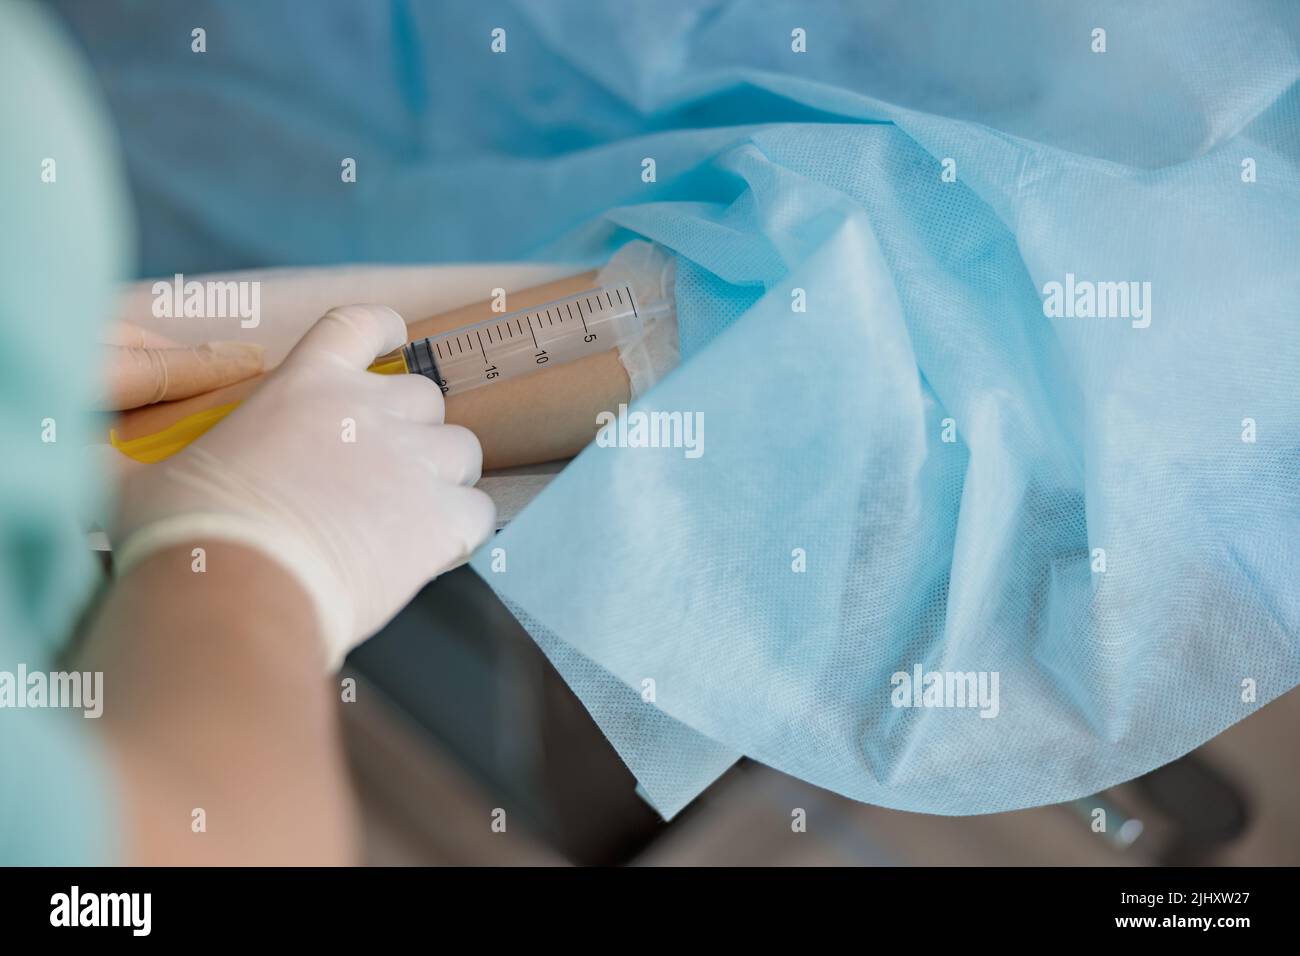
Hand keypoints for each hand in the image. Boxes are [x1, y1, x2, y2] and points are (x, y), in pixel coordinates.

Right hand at [111, 305, 495, 667]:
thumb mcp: (144, 476)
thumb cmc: (183, 535)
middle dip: (411, 429)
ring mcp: (411, 461)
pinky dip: (463, 529)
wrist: (236, 591)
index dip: (383, 330)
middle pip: (424, 397)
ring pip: (461, 450)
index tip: (394, 338)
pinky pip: (480, 512)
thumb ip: (135, 455)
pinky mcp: (439, 519)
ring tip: (411, 513)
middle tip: (383, 471)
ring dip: (443, 476)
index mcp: (304, 384)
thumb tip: (79, 454)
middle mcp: (368, 410)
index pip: (360, 325)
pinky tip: (433, 550)